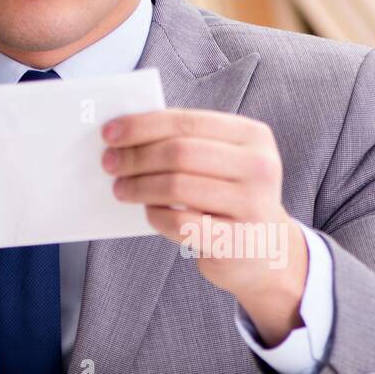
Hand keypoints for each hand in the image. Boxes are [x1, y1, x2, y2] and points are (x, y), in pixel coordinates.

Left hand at [100, 108, 308, 345]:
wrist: (265, 252)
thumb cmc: (229, 198)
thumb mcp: (222, 163)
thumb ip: (186, 144)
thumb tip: (126, 136)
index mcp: (253, 136)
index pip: (187, 121)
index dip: (143, 125)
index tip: (110, 133)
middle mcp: (260, 167)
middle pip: (180, 152)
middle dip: (136, 157)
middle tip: (109, 163)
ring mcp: (253, 205)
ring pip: (177, 186)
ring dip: (139, 186)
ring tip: (120, 189)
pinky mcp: (238, 241)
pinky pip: (181, 222)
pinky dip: (156, 215)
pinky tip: (148, 212)